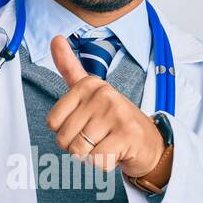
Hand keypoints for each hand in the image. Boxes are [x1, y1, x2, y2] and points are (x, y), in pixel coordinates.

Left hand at [45, 35, 167, 176]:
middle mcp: (102, 94)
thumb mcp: (90, 93)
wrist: (148, 142)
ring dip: (91, 156)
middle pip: (64, 139)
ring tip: (106, 144)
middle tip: (97, 138)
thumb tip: (55, 39)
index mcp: (89, 84)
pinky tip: (116, 152)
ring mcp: (116, 113)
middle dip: (78, 147)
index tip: (84, 125)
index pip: (53, 122)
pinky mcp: (126, 135)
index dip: (65, 133)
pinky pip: (97, 160)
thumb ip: (70, 68)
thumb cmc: (114, 120)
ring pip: (79, 151)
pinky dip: (104, 163)